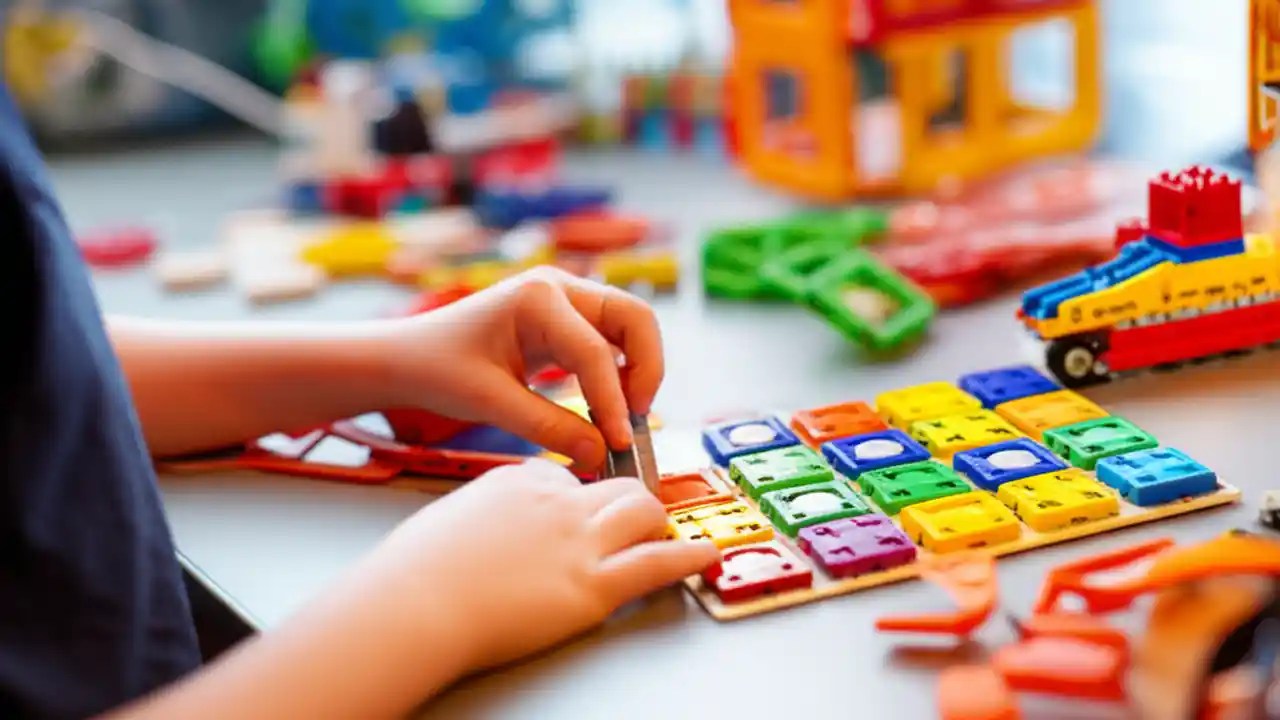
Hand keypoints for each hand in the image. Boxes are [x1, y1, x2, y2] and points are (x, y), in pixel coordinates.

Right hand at [360, 459, 717, 675]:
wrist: (414, 605)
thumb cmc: (414, 572)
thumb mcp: (449, 518)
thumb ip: (485, 515)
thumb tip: (491, 528)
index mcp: (519, 479)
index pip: (565, 474)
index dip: (573, 496)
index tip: (574, 511)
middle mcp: (557, 500)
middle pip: (614, 484)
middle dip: (624, 503)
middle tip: (629, 520)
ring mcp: (579, 540)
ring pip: (642, 509)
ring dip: (653, 522)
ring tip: (660, 533)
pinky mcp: (593, 585)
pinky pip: (657, 562)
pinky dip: (688, 556)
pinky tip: (705, 553)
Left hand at [381, 267, 662, 470]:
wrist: (409, 356)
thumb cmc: (439, 369)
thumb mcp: (490, 402)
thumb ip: (548, 428)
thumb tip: (601, 454)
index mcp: (538, 298)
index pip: (595, 351)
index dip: (612, 401)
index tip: (618, 444)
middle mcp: (560, 289)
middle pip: (635, 319)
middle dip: (646, 369)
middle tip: (634, 420)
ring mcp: (567, 301)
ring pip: (631, 328)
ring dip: (638, 371)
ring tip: (621, 419)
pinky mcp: (567, 322)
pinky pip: (611, 343)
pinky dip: (619, 374)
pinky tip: (605, 409)